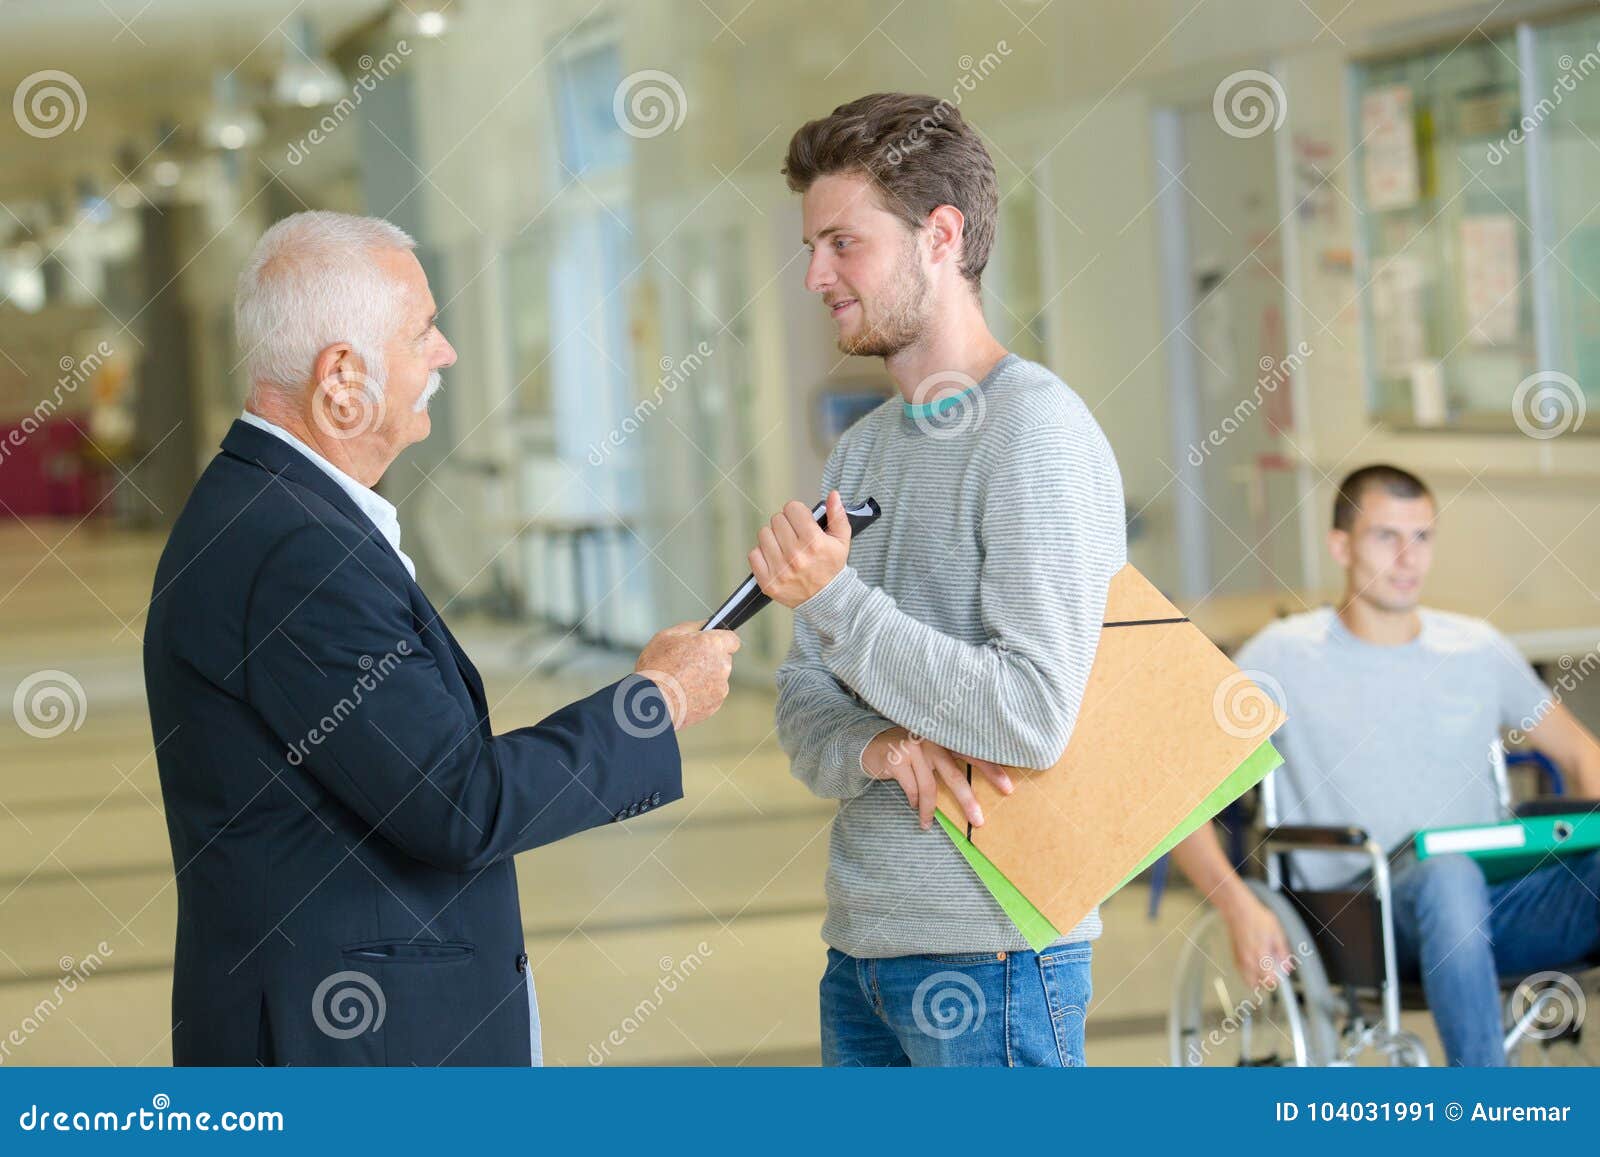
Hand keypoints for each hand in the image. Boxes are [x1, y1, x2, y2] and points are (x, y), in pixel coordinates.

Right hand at [633, 621, 740, 730]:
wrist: (651, 701)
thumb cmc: (657, 668)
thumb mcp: (668, 636)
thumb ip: (692, 627)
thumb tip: (705, 625)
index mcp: (713, 644)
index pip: (732, 639)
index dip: (721, 641)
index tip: (712, 644)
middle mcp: (722, 665)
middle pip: (723, 659)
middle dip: (710, 660)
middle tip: (687, 663)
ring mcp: (720, 687)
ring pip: (717, 678)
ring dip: (705, 678)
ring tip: (681, 681)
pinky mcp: (715, 704)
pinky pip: (711, 695)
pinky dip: (701, 694)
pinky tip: (683, 693)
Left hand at [749, 491, 850, 608]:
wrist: (826, 600)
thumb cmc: (832, 567)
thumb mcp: (842, 540)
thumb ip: (837, 515)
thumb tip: (833, 494)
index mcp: (814, 543)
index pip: (792, 508)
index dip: (797, 513)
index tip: (802, 521)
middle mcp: (796, 556)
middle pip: (776, 519)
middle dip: (785, 524)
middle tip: (794, 536)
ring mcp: (780, 570)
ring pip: (763, 534)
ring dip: (773, 537)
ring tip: (785, 547)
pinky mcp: (767, 582)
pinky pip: (753, 554)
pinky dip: (762, 554)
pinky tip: (775, 558)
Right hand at [862, 726, 1014, 830]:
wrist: (869, 743)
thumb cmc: (908, 752)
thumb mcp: (930, 751)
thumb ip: (949, 760)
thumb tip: (973, 792)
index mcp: (945, 738)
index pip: (973, 753)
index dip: (992, 770)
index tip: (1008, 789)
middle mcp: (931, 741)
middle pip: (955, 774)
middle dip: (968, 800)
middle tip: (979, 821)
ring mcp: (913, 749)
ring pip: (930, 787)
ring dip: (930, 810)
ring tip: (927, 825)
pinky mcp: (896, 759)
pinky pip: (911, 788)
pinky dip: (914, 802)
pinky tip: (914, 808)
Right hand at [1218, 889, 1293, 988]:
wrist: (1239, 910)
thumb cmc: (1257, 918)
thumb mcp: (1277, 933)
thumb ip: (1283, 952)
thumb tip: (1287, 965)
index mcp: (1261, 956)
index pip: (1269, 980)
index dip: (1277, 981)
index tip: (1281, 975)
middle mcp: (1249, 960)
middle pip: (1256, 984)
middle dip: (1266, 982)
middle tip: (1273, 973)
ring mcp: (1240, 959)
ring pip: (1247, 980)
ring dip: (1256, 979)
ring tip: (1264, 970)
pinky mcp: (1235, 955)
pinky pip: (1242, 972)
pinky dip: (1249, 973)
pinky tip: (1255, 963)